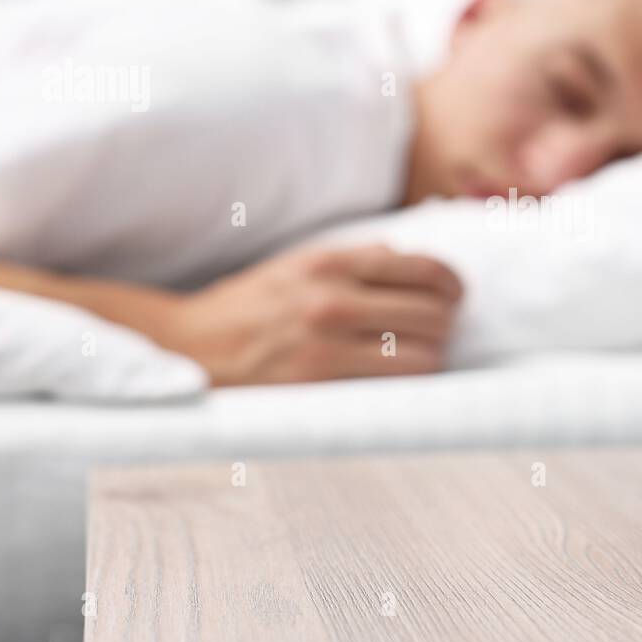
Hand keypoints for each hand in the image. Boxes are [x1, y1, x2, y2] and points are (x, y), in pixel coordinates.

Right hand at [160, 244, 462, 385]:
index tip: (455, 296)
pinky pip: (393, 385)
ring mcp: (326, 341)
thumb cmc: (249, 307)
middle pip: (434, 312)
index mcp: (331, 261)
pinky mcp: (319, 381)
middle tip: (435, 332)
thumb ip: (353, 260)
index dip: (453, 284)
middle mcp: (333, 297)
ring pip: (424, 353)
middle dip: (445, 324)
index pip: (424, 268)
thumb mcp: (297, 266)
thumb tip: (404, 256)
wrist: (186, 346)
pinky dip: (404, 383)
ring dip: (429, 357)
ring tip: (415, 359)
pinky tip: (394, 380)